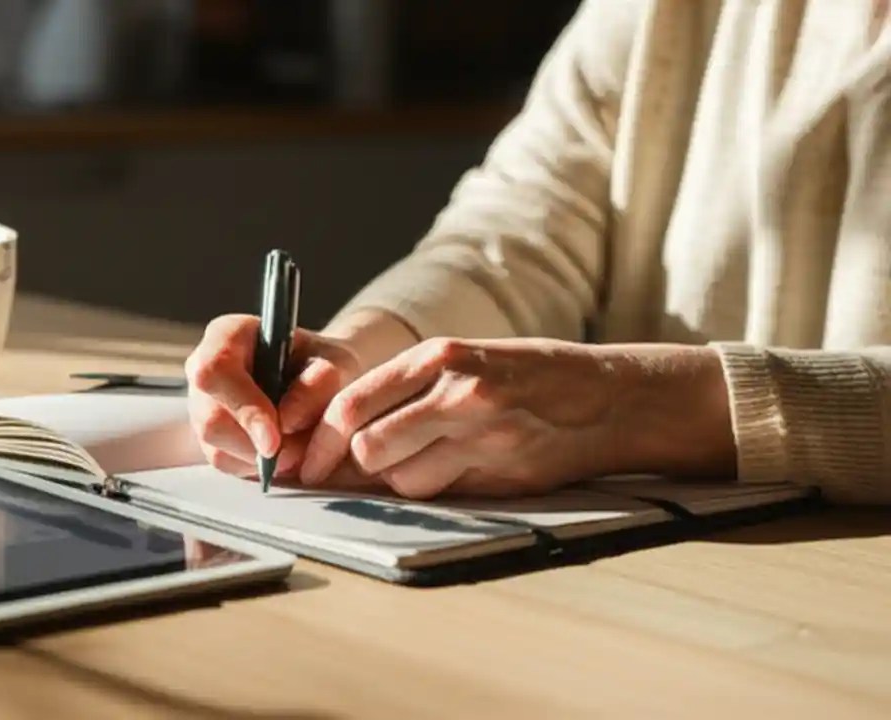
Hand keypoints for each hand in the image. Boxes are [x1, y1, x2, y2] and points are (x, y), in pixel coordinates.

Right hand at [183, 314, 363, 478]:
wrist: (320, 381)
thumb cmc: (324, 365)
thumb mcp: (336, 364)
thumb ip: (317, 385)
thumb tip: (285, 420)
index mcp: (228, 334)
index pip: (215, 370)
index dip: (243, 407)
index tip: (275, 440)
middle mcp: (203, 367)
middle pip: (210, 418)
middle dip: (253, 444)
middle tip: (292, 454)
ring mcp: (200, 403)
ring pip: (215, 446)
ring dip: (258, 458)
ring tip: (294, 450)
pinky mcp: (206, 434)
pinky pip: (223, 461)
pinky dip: (255, 466)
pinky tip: (279, 453)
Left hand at [298, 338, 734, 498]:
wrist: (604, 397)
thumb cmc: (523, 379)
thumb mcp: (462, 363)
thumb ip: (406, 393)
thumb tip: (341, 437)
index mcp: (436, 355)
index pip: (351, 403)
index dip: (319, 440)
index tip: (304, 463)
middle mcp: (453, 388)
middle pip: (366, 445)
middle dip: (349, 468)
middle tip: (341, 476)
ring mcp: (480, 429)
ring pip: (399, 477)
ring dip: (395, 481)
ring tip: (422, 463)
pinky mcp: (501, 464)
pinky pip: (438, 491)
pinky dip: (431, 490)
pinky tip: (454, 471)